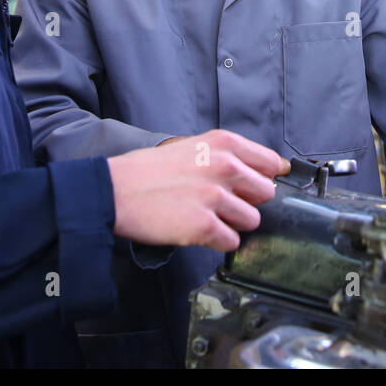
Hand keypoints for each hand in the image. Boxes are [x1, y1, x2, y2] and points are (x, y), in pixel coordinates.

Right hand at [108, 129, 289, 250]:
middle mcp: (224, 166)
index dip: (262, 178)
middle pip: (266, 194)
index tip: (251, 186)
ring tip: (204, 215)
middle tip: (219, 203)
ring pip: (251, 220)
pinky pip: (232, 241)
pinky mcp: (203, 226)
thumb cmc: (150, 170)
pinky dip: (217, 241)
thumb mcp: (194, 147)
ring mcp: (215, 197)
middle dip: (247, 202)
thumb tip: (271, 170)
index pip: (271, 163)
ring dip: (231, 223)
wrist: (114, 191)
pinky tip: (196, 229)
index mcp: (224, 143)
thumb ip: (229, 156)